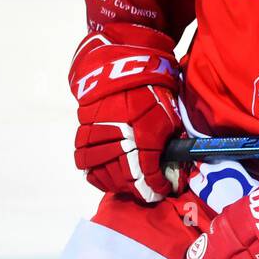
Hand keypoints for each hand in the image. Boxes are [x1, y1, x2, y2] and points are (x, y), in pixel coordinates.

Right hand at [69, 26, 182, 201]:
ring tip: (129, 186)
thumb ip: (172, 142)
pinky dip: (96, 174)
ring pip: (104, 175)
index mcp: (144, 135)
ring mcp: (99, 138)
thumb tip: (175, 165)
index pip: (149, 174)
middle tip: (148, 191)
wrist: (121, 66)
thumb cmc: (152, 90)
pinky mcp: (83, 133)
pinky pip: (85, 163)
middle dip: (140, 190)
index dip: (158, 187)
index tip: (164, 190)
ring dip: (118, 185)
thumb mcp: (169, 115)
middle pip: (126, 179)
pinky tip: (107, 176)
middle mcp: (119, 139)